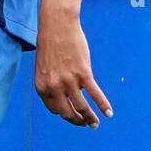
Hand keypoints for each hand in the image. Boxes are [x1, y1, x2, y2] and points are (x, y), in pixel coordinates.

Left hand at [35, 3, 111, 128]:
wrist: (58, 25)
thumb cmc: (51, 43)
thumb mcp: (45, 67)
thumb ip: (51, 82)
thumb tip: (66, 94)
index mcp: (41, 86)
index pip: (54, 109)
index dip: (64, 114)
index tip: (72, 115)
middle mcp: (53, 87)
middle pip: (67, 113)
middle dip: (77, 121)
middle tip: (85, 125)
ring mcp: (68, 81)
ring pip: (81, 107)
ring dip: (90, 119)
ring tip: (95, 124)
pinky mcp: (83, 74)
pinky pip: (95, 94)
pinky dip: (103, 105)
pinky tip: (108, 113)